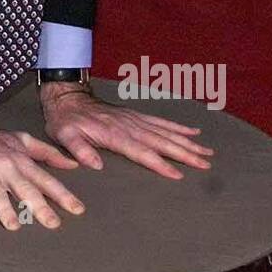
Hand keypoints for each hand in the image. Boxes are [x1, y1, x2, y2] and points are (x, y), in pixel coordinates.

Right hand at [0, 98, 84, 230]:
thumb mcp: (22, 141)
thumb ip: (48, 153)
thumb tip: (72, 164)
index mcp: (20, 162)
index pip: (45, 180)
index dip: (62, 194)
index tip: (77, 209)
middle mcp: (5, 167)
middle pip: (24, 188)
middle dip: (39, 206)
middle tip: (52, 222)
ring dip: (4, 208)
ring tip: (12, 225)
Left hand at [40, 83, 213, 179]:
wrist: (68, 97)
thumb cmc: (65, 121)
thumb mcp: (64, 135)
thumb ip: (79, 149)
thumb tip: (96, 165)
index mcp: (113, 134)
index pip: (141, 152)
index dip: (159, 164)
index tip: (178, 174)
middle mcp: (128, 126)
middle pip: (161, 142)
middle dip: (184, 154)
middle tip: (205, 164)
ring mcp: (134, 119)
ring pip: (166, 132)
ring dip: (187, 142)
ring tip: (207, 152)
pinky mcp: (135, 116)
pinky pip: (160, 122)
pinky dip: (178, 127)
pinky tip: (193, 132)